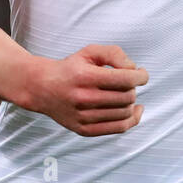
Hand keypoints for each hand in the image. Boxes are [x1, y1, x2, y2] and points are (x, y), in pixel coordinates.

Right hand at [23, 44, 148, 136]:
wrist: (41, 88)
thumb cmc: (70, 68)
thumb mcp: (89, 52)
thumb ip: (114, 54)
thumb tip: (134, 70)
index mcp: (85, 77)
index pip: (126, 79)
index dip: (141, 76)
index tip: (141, 74)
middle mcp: (84, 98)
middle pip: (127, 96)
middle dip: (132, 87)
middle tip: (125, 82)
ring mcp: (83, 117)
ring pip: (125, 112)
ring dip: (130, 101)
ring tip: (123, 93)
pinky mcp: (84, 130)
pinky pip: (118, 128)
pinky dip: (132, 119)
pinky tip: (134, 110)